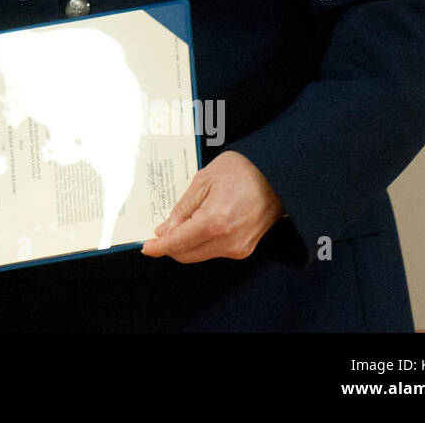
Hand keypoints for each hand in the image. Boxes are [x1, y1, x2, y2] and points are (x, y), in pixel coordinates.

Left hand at [140, 150, 283, 263]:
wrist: (279, 175)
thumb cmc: (242, 170)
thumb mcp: (204, 180)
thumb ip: (183, 208)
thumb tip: (165, 230)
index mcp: (215, 221)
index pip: (178, 242)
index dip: (159, 247)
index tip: (146, 247)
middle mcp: (228, 241)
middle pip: (187, 254)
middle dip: (170, 246)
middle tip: (158, 231)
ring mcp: (238, 248)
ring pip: (200, 254)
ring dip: (185, 244)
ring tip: (181, 222)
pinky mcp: (245, 249)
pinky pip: (214, 250)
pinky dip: (201, 242)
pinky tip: (199, 225)